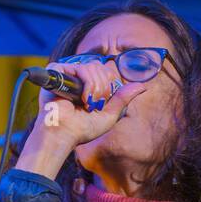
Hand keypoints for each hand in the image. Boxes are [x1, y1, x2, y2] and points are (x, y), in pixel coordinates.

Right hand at [16, 59, 147, 179]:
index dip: (108, 85)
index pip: (106, 71)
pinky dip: (87, 83)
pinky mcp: (57, 71)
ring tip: (87, 104)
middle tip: (94, 105)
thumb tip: (143, 86)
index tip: (101, 103)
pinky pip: (80, 67)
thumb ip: (123, 98)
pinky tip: (82, 99)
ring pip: (93, 66)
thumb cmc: (82, 129)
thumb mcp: (109, 115)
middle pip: (101, 67)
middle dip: (103, 88)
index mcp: (87, 84)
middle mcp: (76, 76)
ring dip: (96, 88)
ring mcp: (66, 72)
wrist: (64, 135)